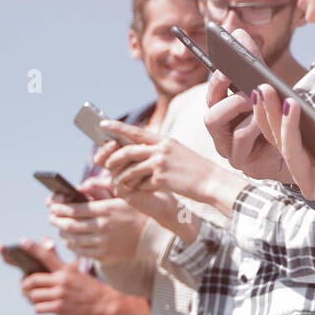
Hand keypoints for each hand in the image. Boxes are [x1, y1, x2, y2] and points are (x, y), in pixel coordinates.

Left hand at [15, 237, 116, 314]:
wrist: (104, 302)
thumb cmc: (90, 287)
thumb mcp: (78, 272)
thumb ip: (61, 268)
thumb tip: (47, 263)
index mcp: (66, 270)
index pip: (46, 255)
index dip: (33, 248)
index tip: (22, 241)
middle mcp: (62, 280)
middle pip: (32, 280)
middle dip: (25, 285)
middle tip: (26, 288)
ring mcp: (60, 294)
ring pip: (33, 296)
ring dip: (33, 299)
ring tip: (40, 299)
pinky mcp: (60, 308)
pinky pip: (38, 308)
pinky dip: (39, 308)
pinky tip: (47, 307)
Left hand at [47, 188, 148, 264]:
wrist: (153, 235)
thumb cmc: (137, 211)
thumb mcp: (122, 195)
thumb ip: (100, 189)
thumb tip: (80, 187)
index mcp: (105, 209)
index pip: (73, 209)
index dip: (58, 208)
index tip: (52, 206)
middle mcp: (102, 226)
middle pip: (69, 224)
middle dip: (56, 220)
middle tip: (51, 217)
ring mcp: (102, 242)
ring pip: (73, 239)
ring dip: (62, 233)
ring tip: (60, 228)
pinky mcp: (105, 254)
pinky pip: (81, 251)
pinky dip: (72, 245)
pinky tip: (70, 240)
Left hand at [96, 120, 222, 202]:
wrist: (211, 181)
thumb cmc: (194, 169)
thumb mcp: (177, 152)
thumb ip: (158, 150)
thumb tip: (134, 153)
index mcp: (164, 140)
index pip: (135, 131)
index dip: (117, 127)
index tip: (103, 124)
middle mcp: (161, 149)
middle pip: (127, 151)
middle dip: (113, 159)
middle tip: (107, 165)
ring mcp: (160, 163)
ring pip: (130, 170)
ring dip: (123, 178)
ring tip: (124, 182)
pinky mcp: (161, 179)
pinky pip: (140, 184)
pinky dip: (137, 188)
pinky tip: (143, 190)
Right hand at [201, 29, 293, 181]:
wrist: (309, 154)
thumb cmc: (284, 118)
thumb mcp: (271, 88)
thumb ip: (253, 63)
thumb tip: (237, 32)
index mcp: (226, 112)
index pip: (214, 91)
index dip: (216, 75)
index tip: (226, 61)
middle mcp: (223, 132)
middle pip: (208, 109)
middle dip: (220, 88)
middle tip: (239, 76)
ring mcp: (230, 150)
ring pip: (216, 122)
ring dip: (237, 104)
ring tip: (256, 93)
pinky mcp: (245, 164)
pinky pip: (239, 141)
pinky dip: (252, 125)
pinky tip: (267, 118)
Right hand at [251, 85, 314, 209]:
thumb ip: (314, 118)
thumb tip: (291, 103)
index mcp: (301, 158)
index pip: (276, 135)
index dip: (265, 113)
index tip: (258, 88)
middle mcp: (301, 175)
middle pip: (280, 143)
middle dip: (271, 115)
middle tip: (265, 90)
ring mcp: (313, 188)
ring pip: (294, 155)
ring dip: (291, 127)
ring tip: (291, 103)